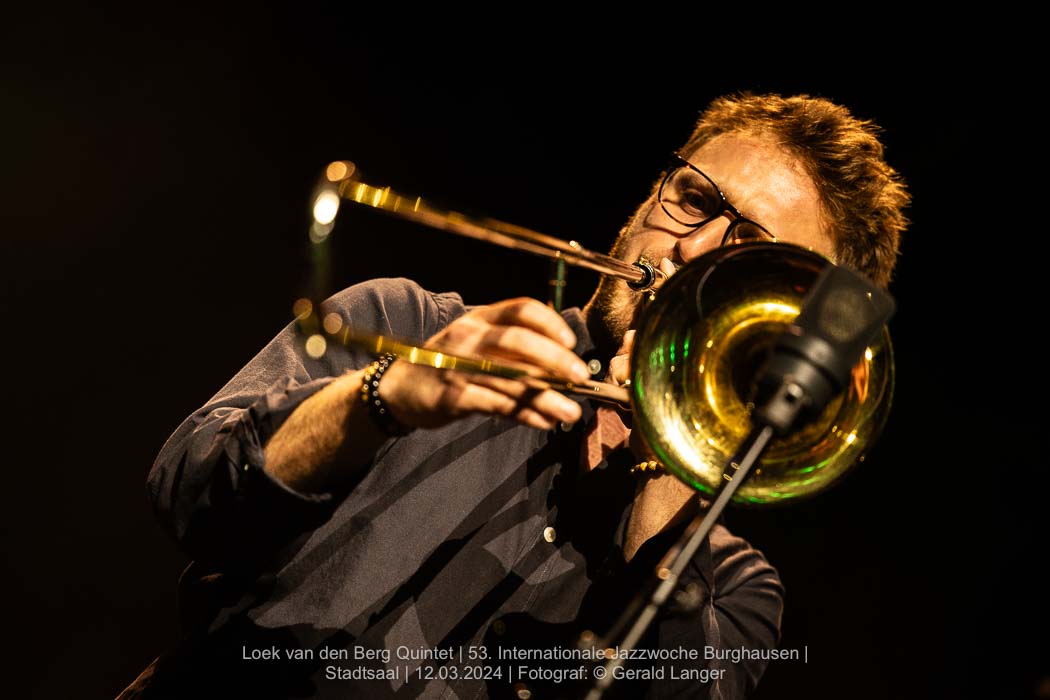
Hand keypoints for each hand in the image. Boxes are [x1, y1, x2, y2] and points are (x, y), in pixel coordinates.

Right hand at [378, 298, 590, 430]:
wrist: (398, 388)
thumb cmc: (446, 365)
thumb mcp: (476, 347)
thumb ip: (513, 353)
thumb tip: (562, 370)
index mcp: (479, 320)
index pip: (520, 309)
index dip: (550, 323)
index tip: (572, 343)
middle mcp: (469, 337)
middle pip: (518, 341)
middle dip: (554, 359)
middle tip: (579, 377)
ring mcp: (459, 366)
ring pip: (511, 379)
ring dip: (547, 397)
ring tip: (570, 412)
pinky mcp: (453, 396)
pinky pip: (497, 405)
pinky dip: (525, 414)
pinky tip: (544, 422)